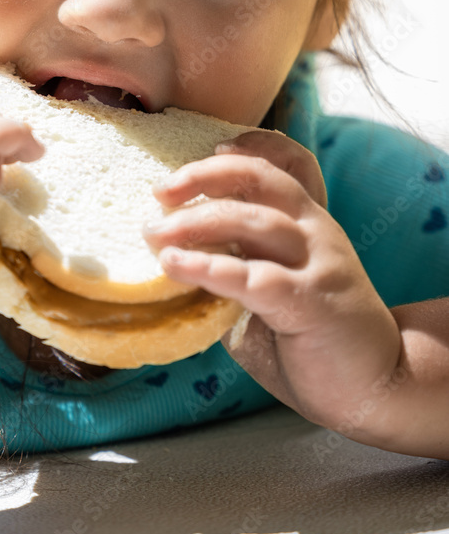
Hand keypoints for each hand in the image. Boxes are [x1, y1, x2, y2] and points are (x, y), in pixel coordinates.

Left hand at [142, 130, 400, 429]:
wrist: (377, 388)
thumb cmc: (315, 340)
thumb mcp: (270, 293)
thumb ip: (233, 270)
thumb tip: (169, 258)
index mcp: (307, 223)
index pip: (287, 163)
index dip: (252, 145)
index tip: (210, 147)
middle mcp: (315, 231)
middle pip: (261, 180)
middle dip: (205, 176)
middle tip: (159, 190)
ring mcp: (318, 264)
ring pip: (255, 221)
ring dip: (197, 222)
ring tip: (155, 234)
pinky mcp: (312, 303)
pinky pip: (255, 278)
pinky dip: (210, 268)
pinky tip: (175, 267)